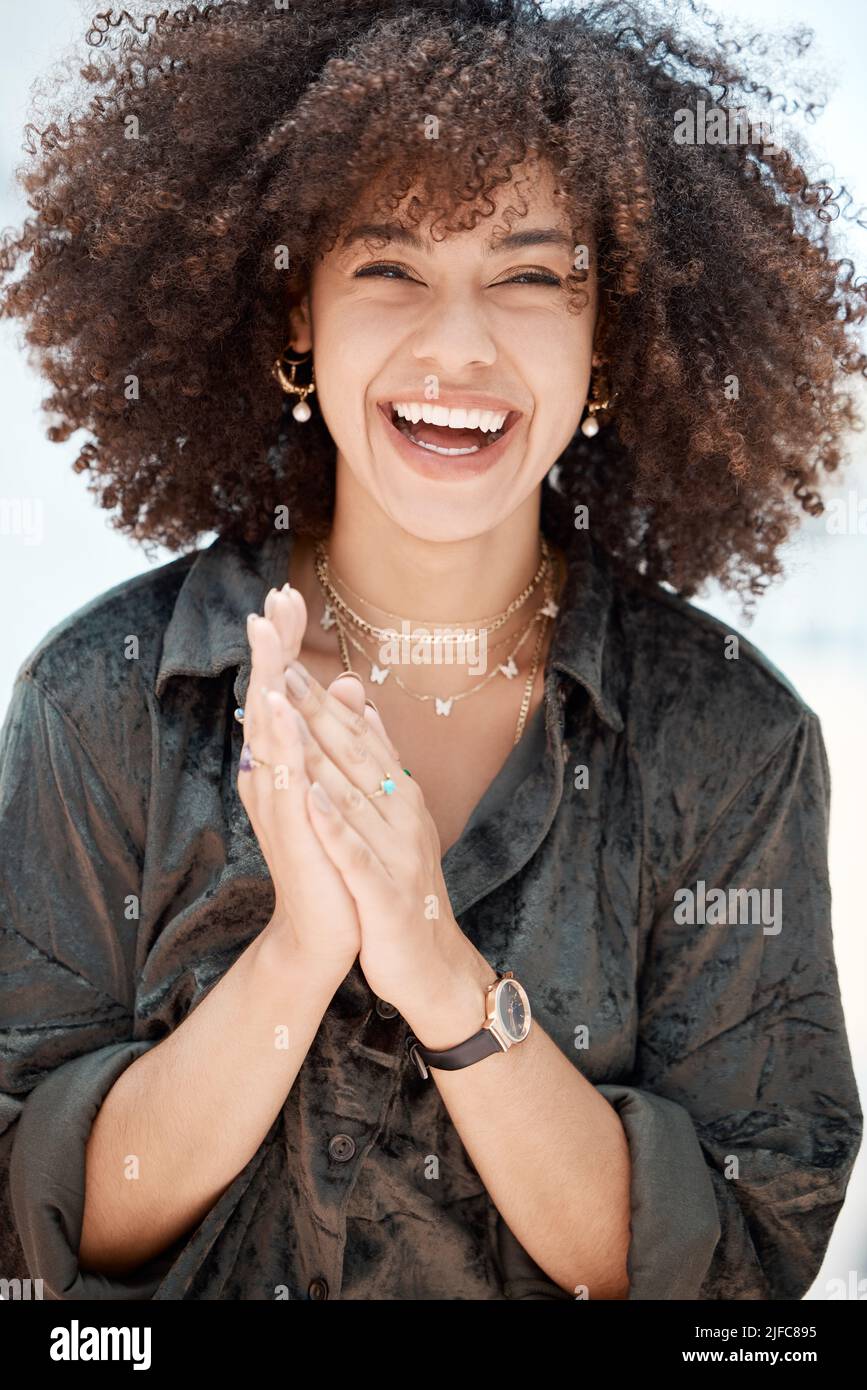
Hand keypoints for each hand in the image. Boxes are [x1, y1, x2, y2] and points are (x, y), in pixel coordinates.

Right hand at [236, 582, 364, 979]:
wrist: (330, 926)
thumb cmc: (334, 857)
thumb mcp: (339, 788)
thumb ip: (339, 737)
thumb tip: (352, 688)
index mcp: (286, 763)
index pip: (282, 691)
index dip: (284, 645)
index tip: (287, 596)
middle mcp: (273, 777)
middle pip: (268, 699)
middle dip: (271, 648)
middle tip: (272, 598)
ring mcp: (279, 802)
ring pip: (268, 731)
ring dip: (266, 680)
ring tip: (264, 633)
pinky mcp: (291, 831)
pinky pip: (282, 780)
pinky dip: (280, 743)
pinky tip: (277, 710)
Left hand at [279, 655, 485, 1019]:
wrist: (430, 963)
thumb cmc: (401, 884)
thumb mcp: (392, 815)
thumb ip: (377, 758)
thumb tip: (360, 699)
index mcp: (399, 794)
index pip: (356, 736)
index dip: (320, 696)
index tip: (286, 655)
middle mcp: (402, 813)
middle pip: (353, 754)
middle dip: (315, 708)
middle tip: (281, 663)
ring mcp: (396, 851)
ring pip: (353, 795)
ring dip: (319, 753)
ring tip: (287, 717)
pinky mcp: (385, 893)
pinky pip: (358, 854)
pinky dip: (336, 826)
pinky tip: (311, 799)